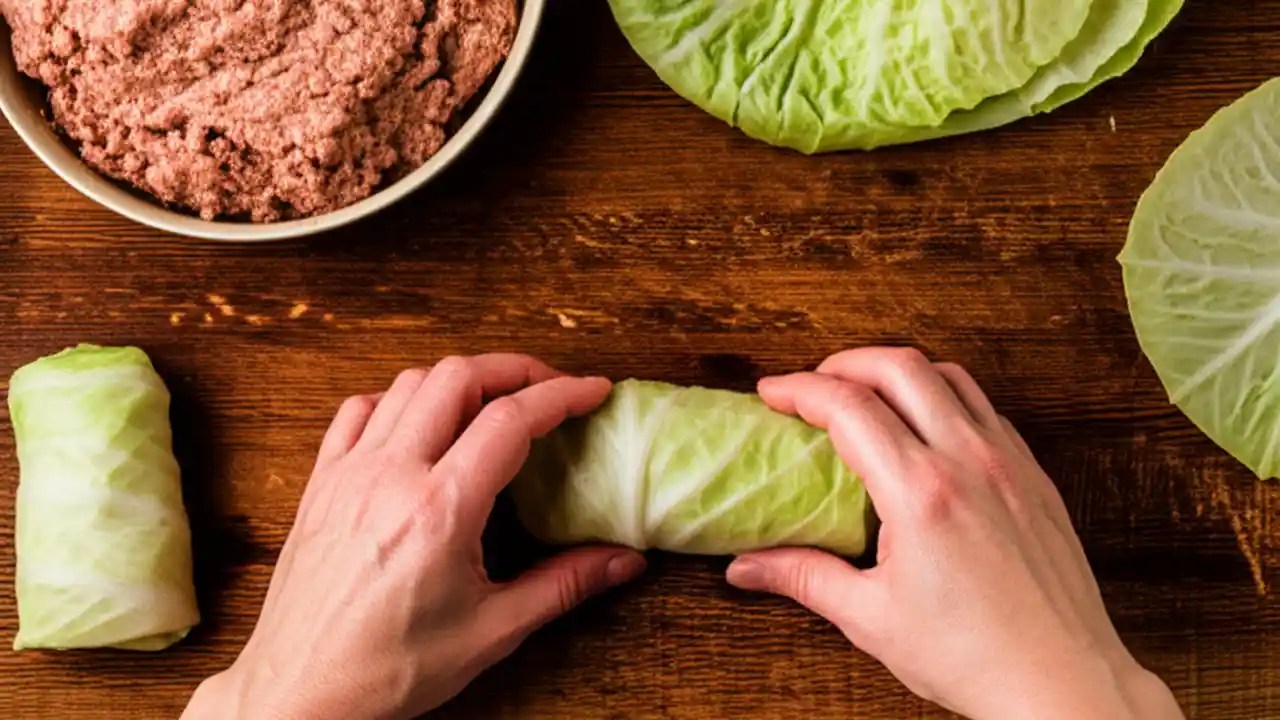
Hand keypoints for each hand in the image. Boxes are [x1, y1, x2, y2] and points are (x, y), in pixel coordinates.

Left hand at [182, 355, 645, 719]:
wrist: (300, 693)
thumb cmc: (390, 670)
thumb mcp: (493, 631)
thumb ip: (564, 585)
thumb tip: (625, 561)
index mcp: (439, 510)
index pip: (511, 419)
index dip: (562, 393)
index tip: (593, 390)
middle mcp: (390, 477)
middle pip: (458, 377)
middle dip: (513, 369)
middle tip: (548, 387)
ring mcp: (349, 474)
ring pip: (408, 384)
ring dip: (459, 380)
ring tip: (493, 401)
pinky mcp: (321, 483)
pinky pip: (358, 411)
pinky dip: (397, 400)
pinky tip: (420, 422)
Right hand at [725, 348, 1182, 719]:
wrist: (1062, 682)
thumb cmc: (970, 657)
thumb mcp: (871, 618)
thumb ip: (804, 577)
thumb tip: (744, 567)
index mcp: (921, 492)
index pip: (849, 407)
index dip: (800, 389)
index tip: (771, 394)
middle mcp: (968, 461)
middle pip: (900, 367)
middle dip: (846, 362)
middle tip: (814, 384)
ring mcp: (1009, 463)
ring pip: (950, 375)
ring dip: (899, 371)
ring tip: (867, 393)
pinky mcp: (1034, 476)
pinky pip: (985, 408)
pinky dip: (945, 397)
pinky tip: (926, 427)